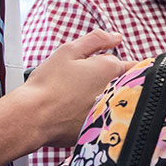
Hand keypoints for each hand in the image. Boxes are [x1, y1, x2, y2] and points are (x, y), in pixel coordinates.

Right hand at [21, 30, 128, 146]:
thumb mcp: (69, 51)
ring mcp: (110, 111)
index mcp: (112, 69)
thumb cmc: (48, 84)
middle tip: (84, 84)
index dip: (117, 65)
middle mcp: (116, 91)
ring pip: (114, 100)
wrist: (33, 117)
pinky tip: (74, 113)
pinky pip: (103, 118)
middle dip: (110, 81)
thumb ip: (96, 40)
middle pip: (123, 83)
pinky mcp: (101, 128)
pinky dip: (93, 114)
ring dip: (102, 98)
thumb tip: (116, 37)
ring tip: (77, 99)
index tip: (102, 69)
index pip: (132, 65)